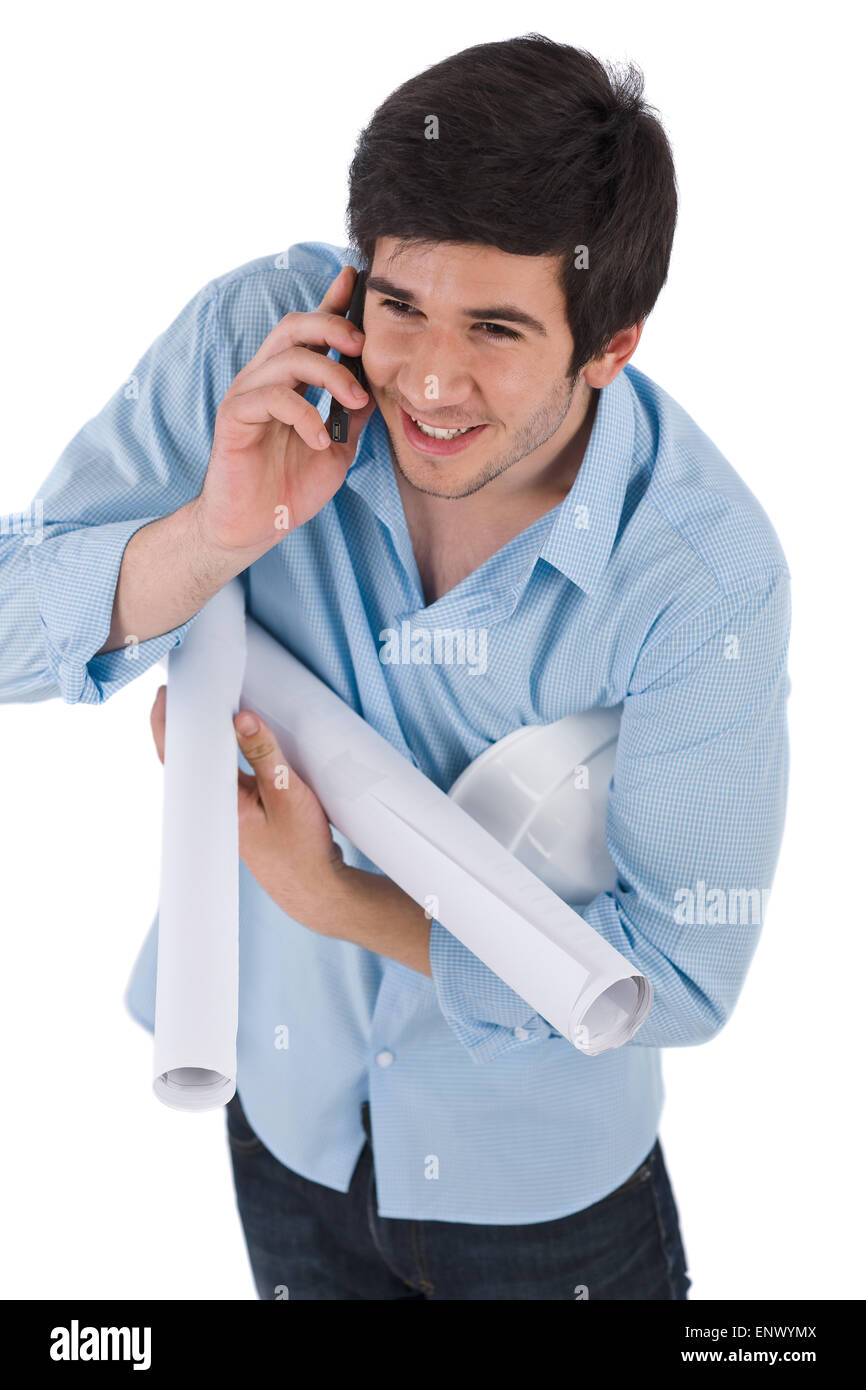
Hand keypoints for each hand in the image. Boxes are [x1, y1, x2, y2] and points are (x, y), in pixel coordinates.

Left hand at [150, 685, 345, 930]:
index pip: (179, 757)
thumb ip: (264, 753)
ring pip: (206, 770)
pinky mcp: (243, 816)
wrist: (316, 889)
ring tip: (206, 707)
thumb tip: (240, 718)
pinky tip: (233, 742)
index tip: (165, 692)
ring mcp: (228, 815)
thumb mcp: (287, 792)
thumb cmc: (302, 847)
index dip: (168, 723)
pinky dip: (223, 755)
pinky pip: (224, 777)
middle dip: (183, 726)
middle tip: (183, 690)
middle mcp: (214, 811)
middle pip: (187, 761)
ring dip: (205, 740)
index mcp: (216, 805)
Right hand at [193, 265, 374, 552]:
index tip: (356, 280)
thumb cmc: (290, 487)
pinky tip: (319, 439)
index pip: (310, 331)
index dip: (332, 302)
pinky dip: (302, 414)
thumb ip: (352, 416)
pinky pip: (269, 397)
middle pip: (296, 328)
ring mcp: (247, 395)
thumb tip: (378, 385)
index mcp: (289, 381)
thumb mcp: (338, 449)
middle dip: (334, 327)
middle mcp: (265, 379)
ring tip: (353, 401)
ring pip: (287, 357)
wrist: (254, 527)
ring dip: (329, 374)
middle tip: (363, 346)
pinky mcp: (233, 418)